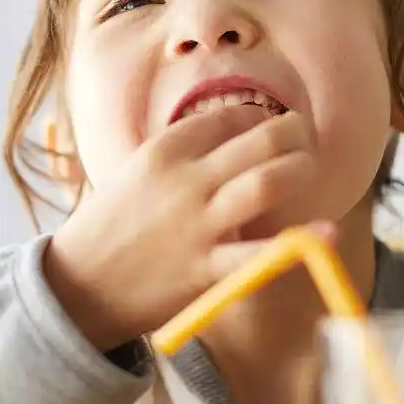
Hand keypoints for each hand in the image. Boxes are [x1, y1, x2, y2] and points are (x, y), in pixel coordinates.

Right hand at [44, 106, 323, 351]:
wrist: (77, 286)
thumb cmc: (104, 228)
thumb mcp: (132, 175)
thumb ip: (176, 157)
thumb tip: (223, 140)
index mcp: (162, 151)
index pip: (228, 117)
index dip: (257, 117)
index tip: (267, 126)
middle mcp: (184, 180)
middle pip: (259, 140)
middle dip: (292, 133)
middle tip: (304, 137)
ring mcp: (197, 224)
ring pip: (266, 182)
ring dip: (298, 169)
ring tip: (308, 168)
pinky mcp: (205, 268)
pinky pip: (259, 252)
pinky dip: (298, 242)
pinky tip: (326, 232)